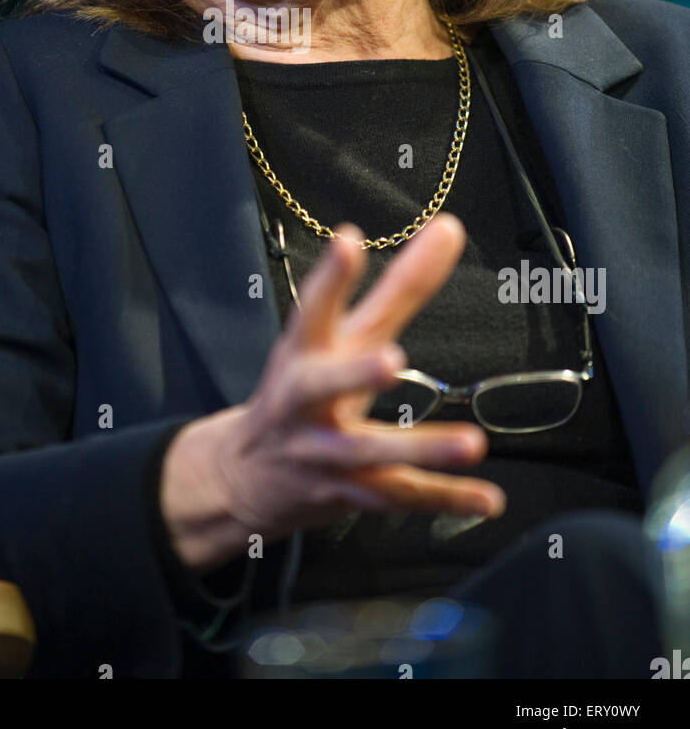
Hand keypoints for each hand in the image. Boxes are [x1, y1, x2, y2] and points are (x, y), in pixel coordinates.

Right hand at [160, 213, 505, 571]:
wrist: (242, 474)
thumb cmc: (301, 389)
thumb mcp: (340, 335)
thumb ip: (399, 286)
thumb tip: (450, 229)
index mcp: (303, 351)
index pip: (313, 308)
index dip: (330, 276)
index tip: (348, 241)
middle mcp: (305, 400)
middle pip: (323, 385)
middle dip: (354, 373)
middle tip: (389, 358)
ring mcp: (322, 452)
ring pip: (369, 453)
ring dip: (420, 449)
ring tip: (471, 442)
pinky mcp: (345, 492)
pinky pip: (398, 497)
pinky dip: (443, 499)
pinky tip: (486, 499)